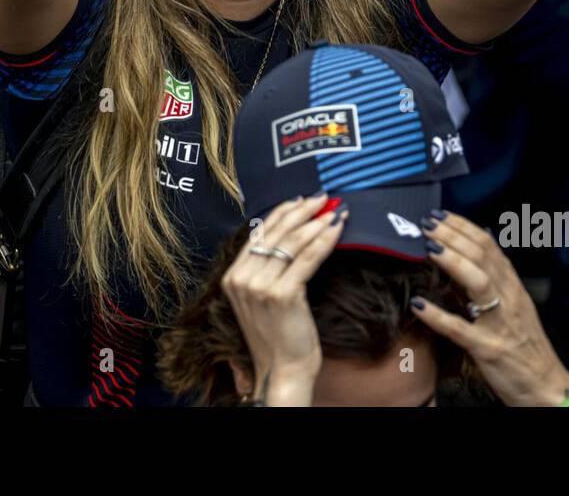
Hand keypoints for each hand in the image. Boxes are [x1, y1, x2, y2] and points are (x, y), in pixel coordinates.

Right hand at [220, 195, 344, 405]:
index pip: (258, 232)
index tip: (301, 200)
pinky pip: (307, 258)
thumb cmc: (278, 335)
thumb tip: (290, 233)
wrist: (282, 370)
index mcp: (233, 276)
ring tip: (333, 211)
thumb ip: (265, 269)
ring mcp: (259, 287)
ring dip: (316, 222)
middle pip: (275, 232)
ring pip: (292, 242)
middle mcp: (241, 279)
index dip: (282, 212)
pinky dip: (324, 240)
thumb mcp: (262, 298)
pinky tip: (336, 229)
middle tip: (322, 198)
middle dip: (301, 211)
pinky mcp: (282, 294)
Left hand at [410, 211, 568, 406]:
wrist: (547, 387)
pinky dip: (438, 315)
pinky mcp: (488, 349)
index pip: (489, 246)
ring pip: (479, 283)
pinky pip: (461, 330)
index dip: (464, 227)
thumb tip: (480, 243)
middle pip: (482, 257)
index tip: (440, 215)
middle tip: (427, 222)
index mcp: (513, 287)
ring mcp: (499, 324)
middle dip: (453, 236)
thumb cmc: (526, 346)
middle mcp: (509, 299)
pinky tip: (418, 304)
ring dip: (452, 261)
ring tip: (428, 247)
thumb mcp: (515, 306)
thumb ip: (498, 277)